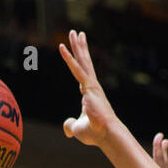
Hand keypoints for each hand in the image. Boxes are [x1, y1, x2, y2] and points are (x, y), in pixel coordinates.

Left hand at [59, 29, 117, 146]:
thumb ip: (70, 125)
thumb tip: (66, 128)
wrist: (106, 135)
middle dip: (80, 47)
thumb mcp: (78, 129)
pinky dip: (69, 58)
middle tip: (76, 33)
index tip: (77, 51)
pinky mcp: (89, 87)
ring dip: (77, 46)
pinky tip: (62, 48)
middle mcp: (92, 86)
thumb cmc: (95, 133)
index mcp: (89, 93)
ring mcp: (92, 85)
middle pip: (84, 62)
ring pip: (82, 61)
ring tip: (73, 32)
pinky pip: (77, 69)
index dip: (78, 61)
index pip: (82, 73)